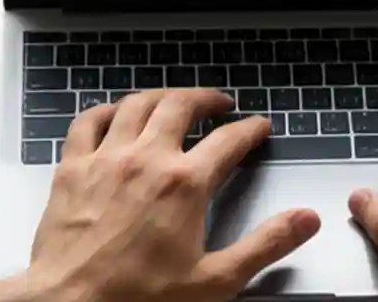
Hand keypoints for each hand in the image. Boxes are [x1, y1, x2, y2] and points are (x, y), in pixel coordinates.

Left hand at [0, 90, 320, 301]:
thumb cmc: (137, 298)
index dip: (250, 129)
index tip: (258, 126)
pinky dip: (106, 110)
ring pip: (137, 104)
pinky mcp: (72, 168)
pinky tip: (116, 113)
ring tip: (175, 99)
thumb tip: (305, 220)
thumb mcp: (215, 281)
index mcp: (185, 184)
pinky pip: (89, 121)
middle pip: (181, 105)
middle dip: (206, 99)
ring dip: (162, 96)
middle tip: (220, 103)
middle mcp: (147, 159)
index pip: (229, 140)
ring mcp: (106, 158)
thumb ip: (265, 245)